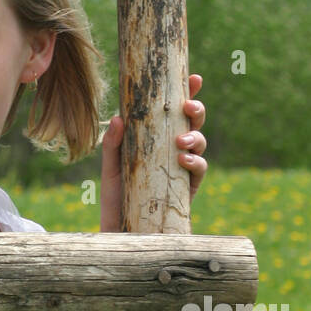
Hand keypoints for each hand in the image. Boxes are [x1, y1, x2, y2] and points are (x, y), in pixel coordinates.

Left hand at [99, 74, 206, 232]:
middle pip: (193, 122)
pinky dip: (195, 162)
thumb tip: (117, 118)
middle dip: (196, 109)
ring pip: (200, 143)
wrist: (120, 233)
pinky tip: (184, 160)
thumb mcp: (110, 168)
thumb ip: (112, 144)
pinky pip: (200, 170)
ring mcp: (183, 168)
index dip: (186, 92)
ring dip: (196, 136)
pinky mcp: (189, 189)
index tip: (193, 77)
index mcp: (156, 138)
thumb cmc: (117, 197)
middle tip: (188, 106)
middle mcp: (173, 150)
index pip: (173, 111)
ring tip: (183, 139)